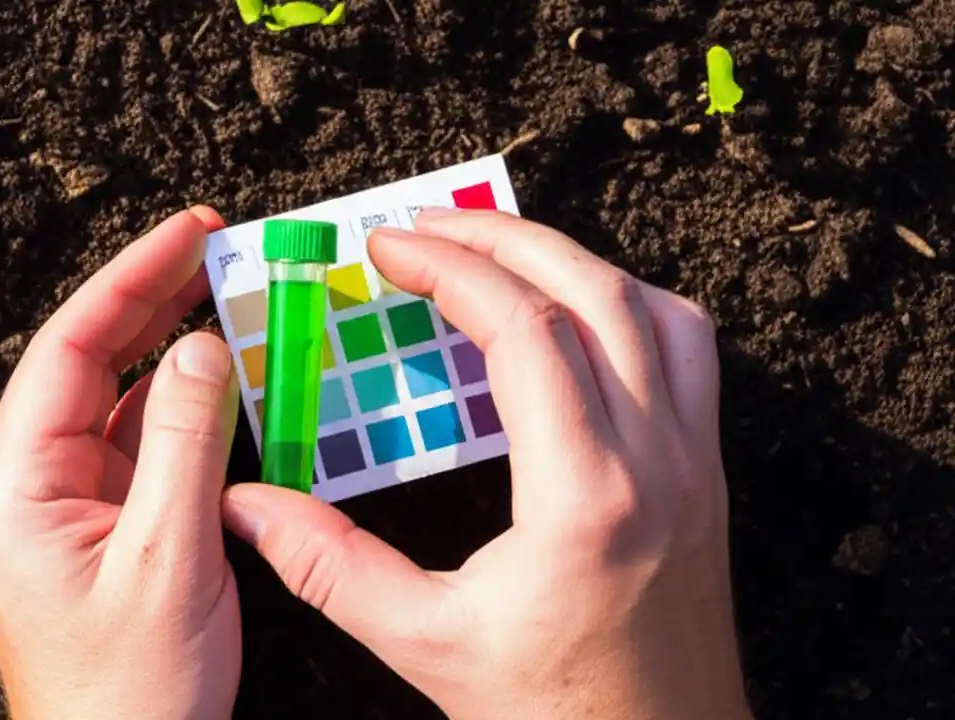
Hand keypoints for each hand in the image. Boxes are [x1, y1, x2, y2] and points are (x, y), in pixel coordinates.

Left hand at [0, 207, 241, 719]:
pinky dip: (189, 415)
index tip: (186, 232)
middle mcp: (33, 490)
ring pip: (122, 406)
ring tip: (227, 297)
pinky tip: (224, 382)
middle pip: (92, 367)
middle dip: (151, 301)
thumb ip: (187, 446)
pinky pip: (145, 452)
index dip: (129, 280)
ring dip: (175, 353)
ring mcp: (71, 511)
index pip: (68, 352)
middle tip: (213, 245)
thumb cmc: (130, 696)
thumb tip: (203, 348)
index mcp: (18, 492)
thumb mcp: (169, 561)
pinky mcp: (107, 532)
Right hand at [221, 209, 750, 718]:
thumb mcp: (425, 644)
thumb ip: (330, 567)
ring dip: (573, 261)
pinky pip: (688, 353)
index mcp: (585, 496)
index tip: (387, 246)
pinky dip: (630, 305)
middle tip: (426, 224)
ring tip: (496, 250)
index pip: (524, 331)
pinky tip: (578, 316)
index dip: (449, 270)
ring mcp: (695, 463)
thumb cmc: (554, 716)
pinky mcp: (706, 475)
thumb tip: (248, 507)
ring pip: (654, 309)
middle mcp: (657, 461)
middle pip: (592, 294)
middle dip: (503, 240)